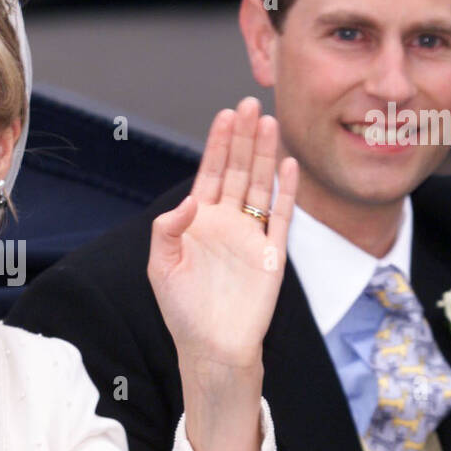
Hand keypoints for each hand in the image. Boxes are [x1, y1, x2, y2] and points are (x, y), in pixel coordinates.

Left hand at [147, 98, 297, 450]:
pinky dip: (287, 191)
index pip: (210, 174)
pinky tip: (289, 166)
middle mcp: (226, 223)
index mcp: (198, 223)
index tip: (224, 116)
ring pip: (261, 185)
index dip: (217, 145)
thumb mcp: (161, 268)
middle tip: (250, 104)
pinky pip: (282, 216)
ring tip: (270, 123)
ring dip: (266, 155)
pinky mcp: (272, 254)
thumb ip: (167, 231)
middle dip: (243, 138)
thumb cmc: (182, 311)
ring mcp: (251, 236)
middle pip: (238, 170)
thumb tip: (188, 200)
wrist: (212, 347)